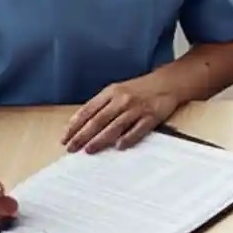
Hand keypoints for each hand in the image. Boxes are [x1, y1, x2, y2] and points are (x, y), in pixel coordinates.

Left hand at [61, 76, 179, 153]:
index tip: (64, 137)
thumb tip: (81, 125)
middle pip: (98, 120)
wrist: (167, 83)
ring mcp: (136, 108)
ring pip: (115, 126)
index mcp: (110, 93)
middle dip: (82, 135)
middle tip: (71, 148)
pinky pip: (138, 129)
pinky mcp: (151, 117)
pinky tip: (119, 147)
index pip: (88, 110)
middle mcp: (121, 100)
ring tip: (89, 150)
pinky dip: (128, 138)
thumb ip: (101, 106)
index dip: (75, 125)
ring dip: (101, 139)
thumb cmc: (139, 90)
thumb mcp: (117, 92)